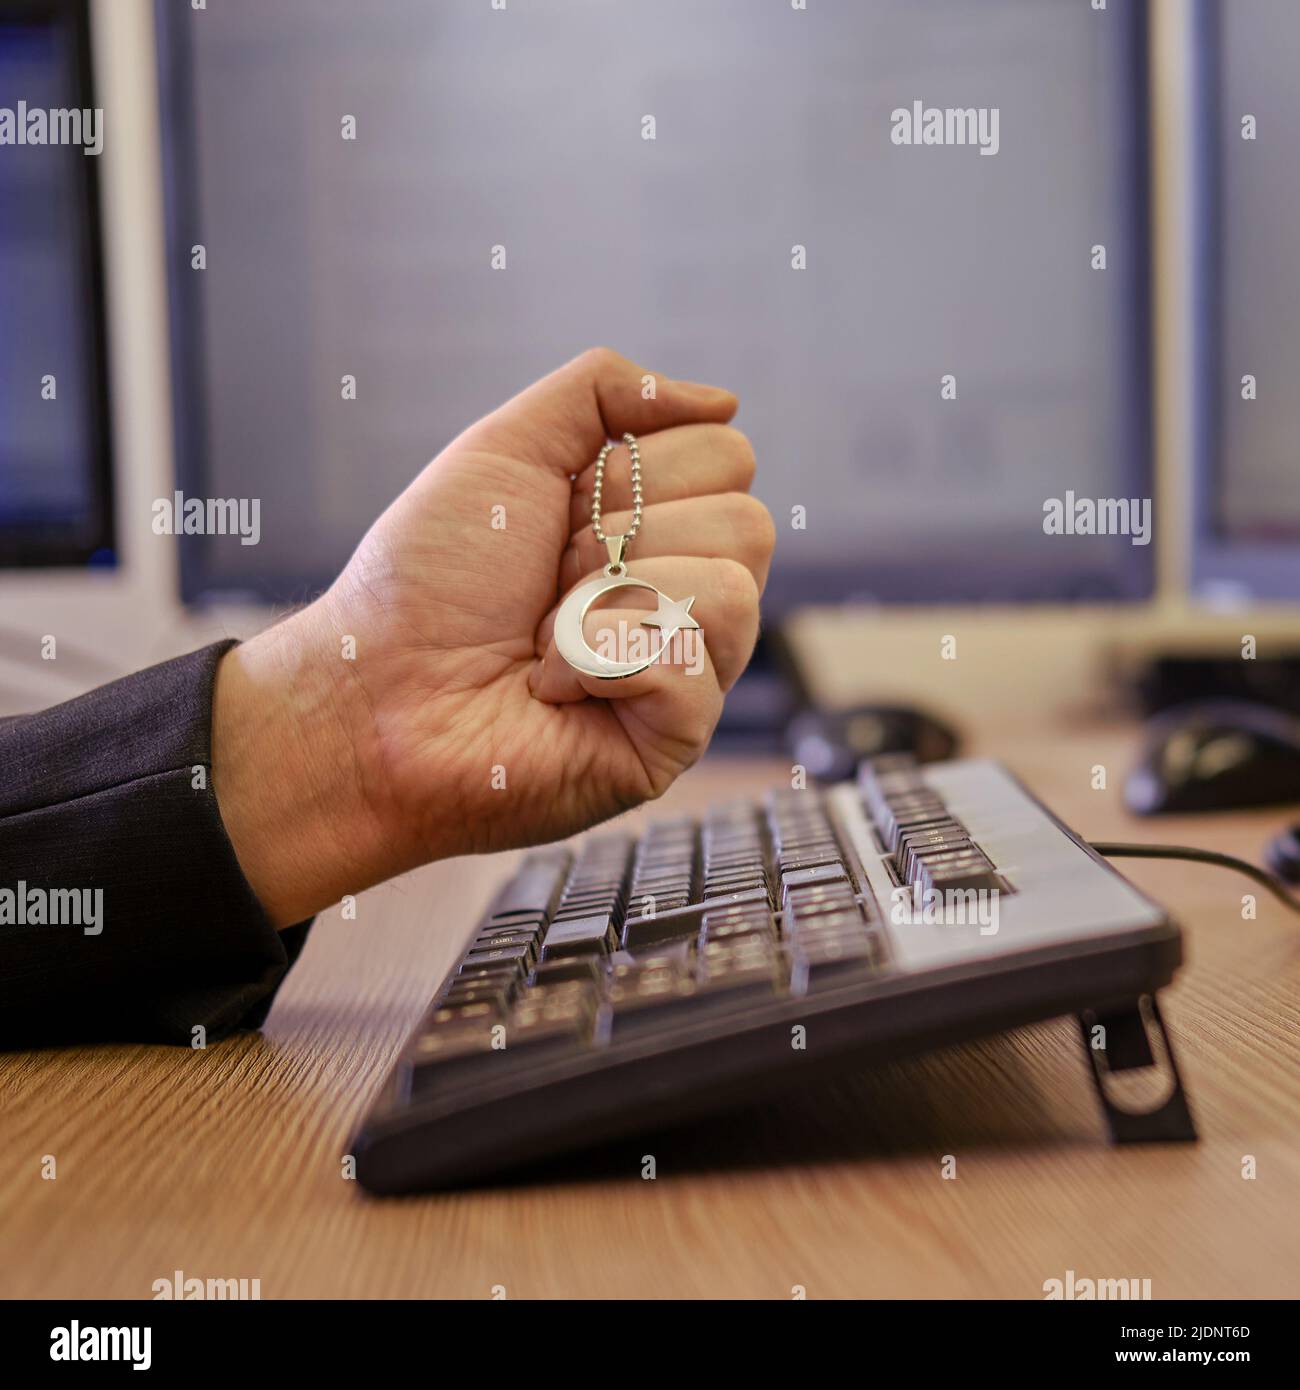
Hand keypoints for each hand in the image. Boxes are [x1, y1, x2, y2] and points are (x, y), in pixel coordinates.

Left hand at [213, 349, 774, 924]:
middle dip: (623, 537)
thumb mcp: (511, 448)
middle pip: (748, 522)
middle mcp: (684, 593)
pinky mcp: (677, 736)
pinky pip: (694, 663)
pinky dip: (604, 660)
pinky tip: (558, 689)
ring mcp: (687, 668)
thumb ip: (609, 393)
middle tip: (552, 578)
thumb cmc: (432, 579)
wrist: (374, 690)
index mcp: (658, 524)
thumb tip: (725, 403)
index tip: (560, 515)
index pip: (727, 456)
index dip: (634, 473)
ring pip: (733, 588)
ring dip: (609, 599)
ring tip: (548, 638)